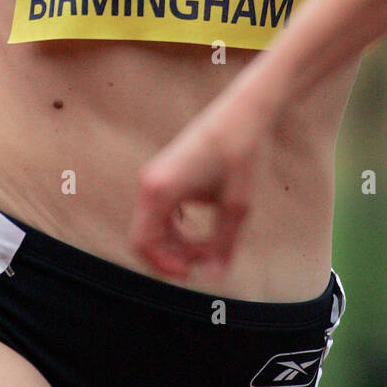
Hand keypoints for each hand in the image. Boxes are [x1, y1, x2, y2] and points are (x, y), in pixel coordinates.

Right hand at [129, 83, 267, 280]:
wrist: (244, 111)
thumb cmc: (241, 154)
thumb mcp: (236, 205)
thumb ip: (223, 244)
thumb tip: (214, 275)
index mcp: (159, 190)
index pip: (142, 243)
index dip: (164, 265)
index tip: (193, 271)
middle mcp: (150, 181)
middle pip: (146, 236)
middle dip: (173, 255)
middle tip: (207, 259)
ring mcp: (156, 174)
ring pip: (153, 223)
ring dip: (176, 241)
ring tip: (208, 246)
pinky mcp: (166, 170)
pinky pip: (161, 208)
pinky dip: (176, 225)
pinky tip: (201, 228)